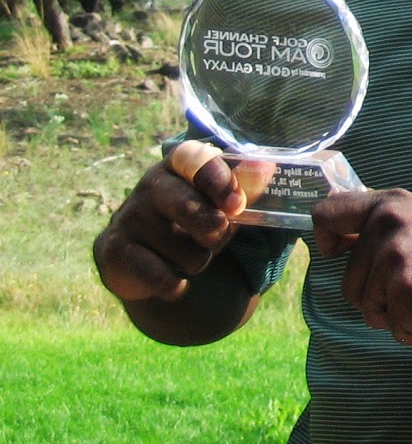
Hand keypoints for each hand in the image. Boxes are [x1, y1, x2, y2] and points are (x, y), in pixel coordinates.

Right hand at [93, 140, 246, 303]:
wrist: (142, 259)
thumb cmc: (192, 221)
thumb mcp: (219, 201)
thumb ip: (243, 187)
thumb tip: (267, 167)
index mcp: (178, 164)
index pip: (195, 159)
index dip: (218, 180)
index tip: (235, 205)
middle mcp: (149, 185)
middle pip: (189, 207)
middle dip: (213, 230)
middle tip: (216, 234)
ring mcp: (128, 217)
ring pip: (185, 252)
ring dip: (197, 261)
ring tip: (185, 253)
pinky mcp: (113, 251)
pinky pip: (162, 278)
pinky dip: (176, 284)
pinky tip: (169, 276)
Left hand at [312, 190, 411, 348]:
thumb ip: (383, 222)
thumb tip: (334, 228)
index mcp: (391, 203)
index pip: (325, 213)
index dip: (325, 241)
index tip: (342, 255)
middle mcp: (389, 223)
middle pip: (347, 281)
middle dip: (377, 298)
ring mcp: (396, 257)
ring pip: (367, 307)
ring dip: (396, 315)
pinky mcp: (404, 292)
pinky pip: (391, 328)